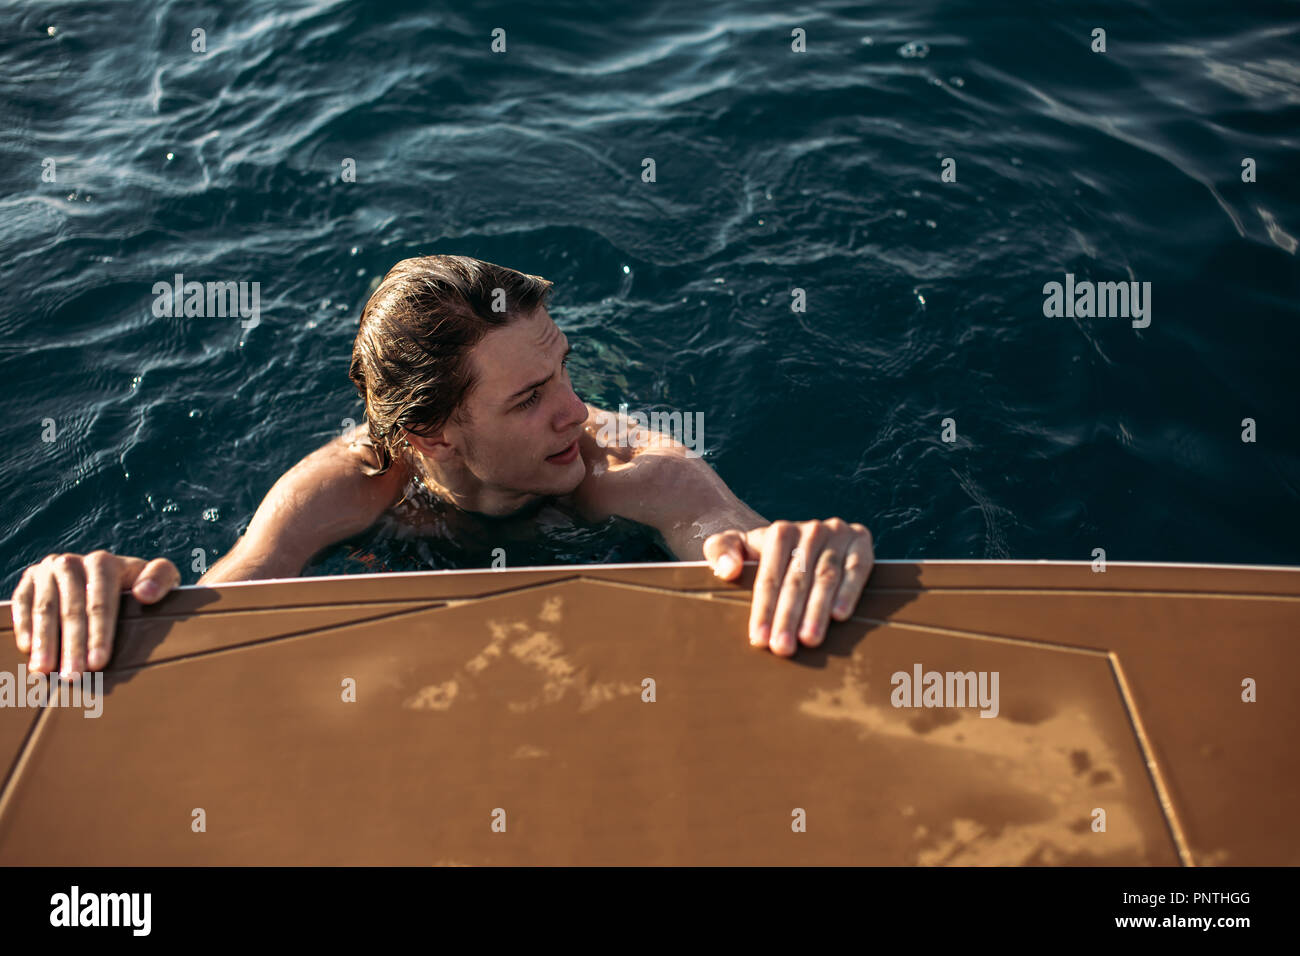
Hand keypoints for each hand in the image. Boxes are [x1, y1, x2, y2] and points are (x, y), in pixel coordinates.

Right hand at [10, 552, 179, 675]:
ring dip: (44, 641)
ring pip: (44, 609)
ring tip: (45, 671)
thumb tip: (145, 593)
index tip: (99, 662)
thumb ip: (162, 579)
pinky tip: (26, 649)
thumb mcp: (162, 578)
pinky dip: (23, 626)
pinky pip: (22, 604)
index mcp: (104, 563)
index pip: (101, 602)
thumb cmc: (139, 584)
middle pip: (71, 609)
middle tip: (72, 676)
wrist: (109, 573)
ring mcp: (48, 571)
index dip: (100, 634)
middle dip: (72, 645)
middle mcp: (72, 563)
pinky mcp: (29, 581)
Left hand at [704, 518, 873, 656]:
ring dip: (818, 610)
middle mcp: (810, 529)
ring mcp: (837, 533)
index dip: (764, 608)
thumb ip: (720, 551)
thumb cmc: (758, 552)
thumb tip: (728, 569)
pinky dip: (850, 591)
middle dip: (789, 616)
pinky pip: (858, 568)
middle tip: (783, 648)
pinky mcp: (861, 541)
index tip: (759, 638)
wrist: (795, 539)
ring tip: (809, 640)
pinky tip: (840, 616)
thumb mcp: (730, 545)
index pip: (770, 575)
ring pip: (826, 576)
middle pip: (798, 578)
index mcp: (779, 532)